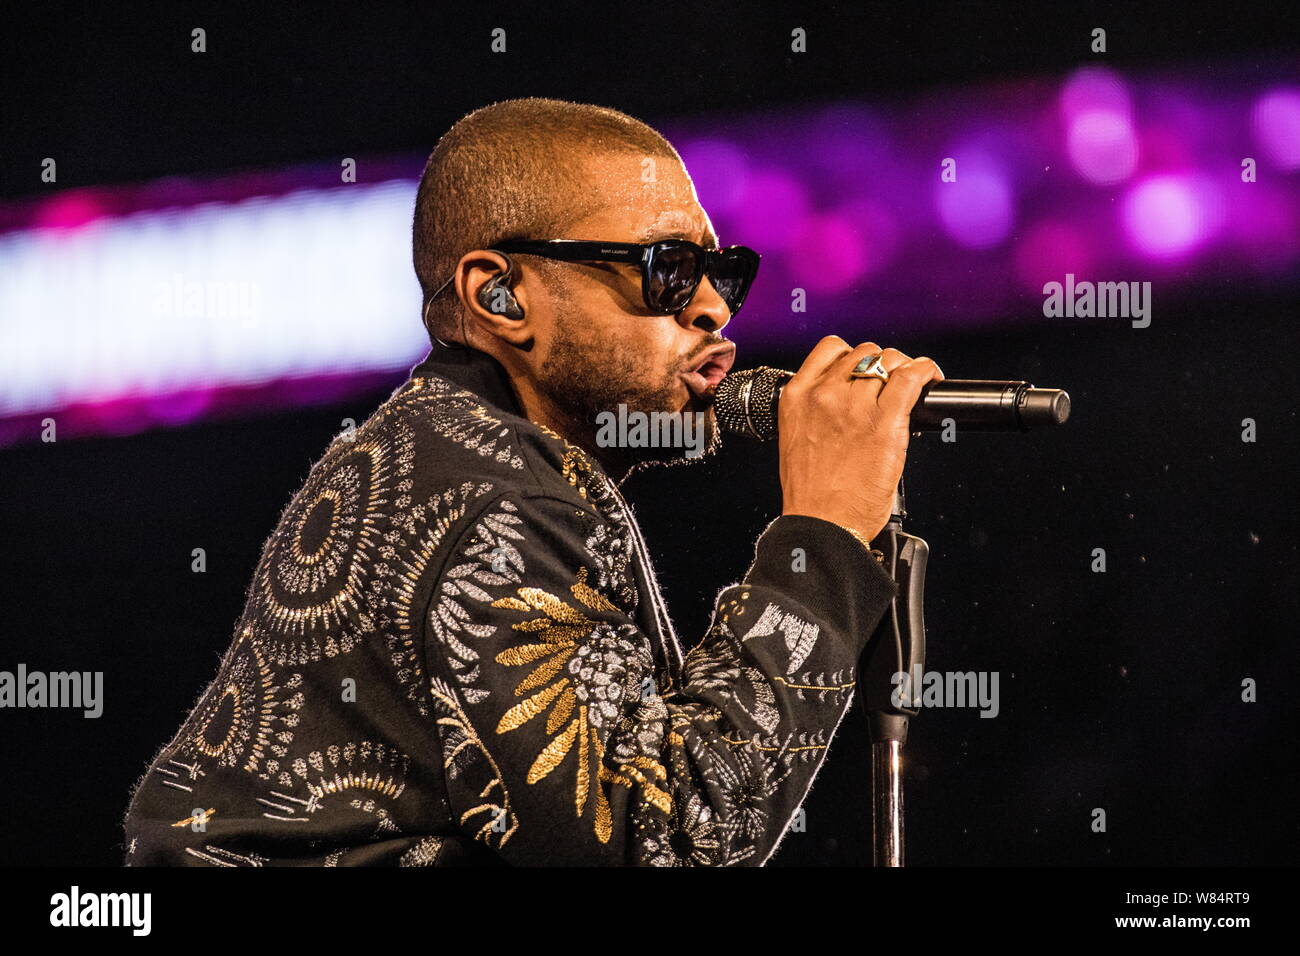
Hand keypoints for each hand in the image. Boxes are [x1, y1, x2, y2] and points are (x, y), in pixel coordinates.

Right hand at [778, 336, 943, 541]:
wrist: (821, 523)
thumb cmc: (811, 494)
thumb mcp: (797, 438)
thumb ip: (816, 411)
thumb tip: (846, 399)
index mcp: (797, 397)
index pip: (830, 348)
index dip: (852, 355)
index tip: (864, 370)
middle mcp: (824, 395)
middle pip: (864, 354)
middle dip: (881, 365)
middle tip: (891, 385)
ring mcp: (854, 406)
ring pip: (889, 361)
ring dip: (903, 369)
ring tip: (912, 386)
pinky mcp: (885, 422)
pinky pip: (911, 378)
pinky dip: (926, 372)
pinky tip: (930, 378)